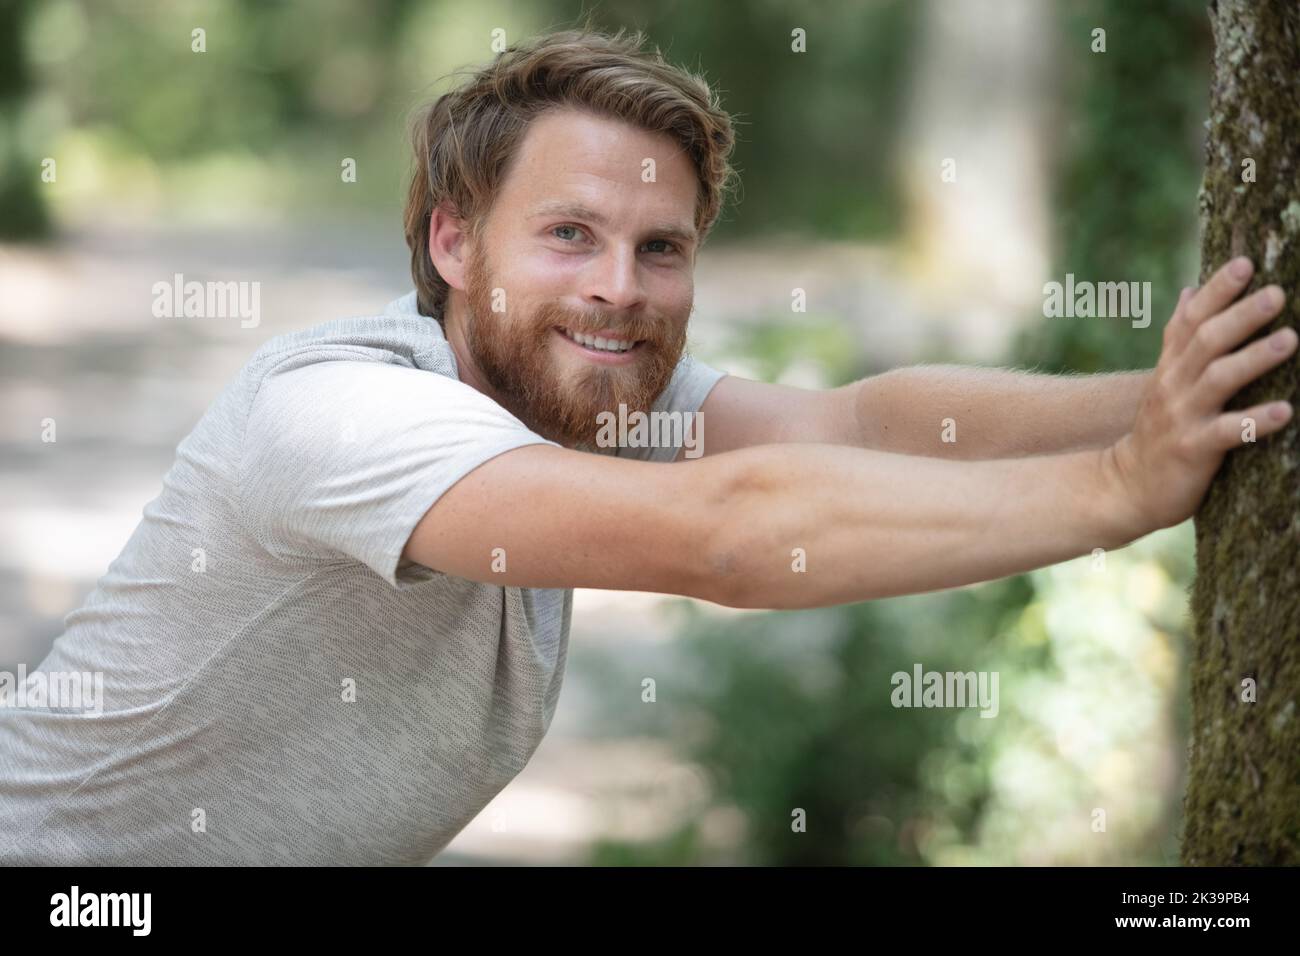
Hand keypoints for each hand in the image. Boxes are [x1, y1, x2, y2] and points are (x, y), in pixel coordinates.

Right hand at [1108, 256, 1294, 533]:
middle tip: (1277, 294)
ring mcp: (1182, 417)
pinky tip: (1285, 411)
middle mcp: (1174, 385)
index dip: (1217, 291)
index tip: (1245, 264)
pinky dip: (1255, 421)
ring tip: (1290, 339)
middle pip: (1206, 342)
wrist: (1128, 485)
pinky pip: (1227, 432)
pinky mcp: (1193, 449)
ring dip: (1254, 358)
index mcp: (1171, 366)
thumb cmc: (1158, 430)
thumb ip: (1179, 337)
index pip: (1191, 319)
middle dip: (1241, 316)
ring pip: (1218, 380)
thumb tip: (1190, 289)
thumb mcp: (1164, 378)